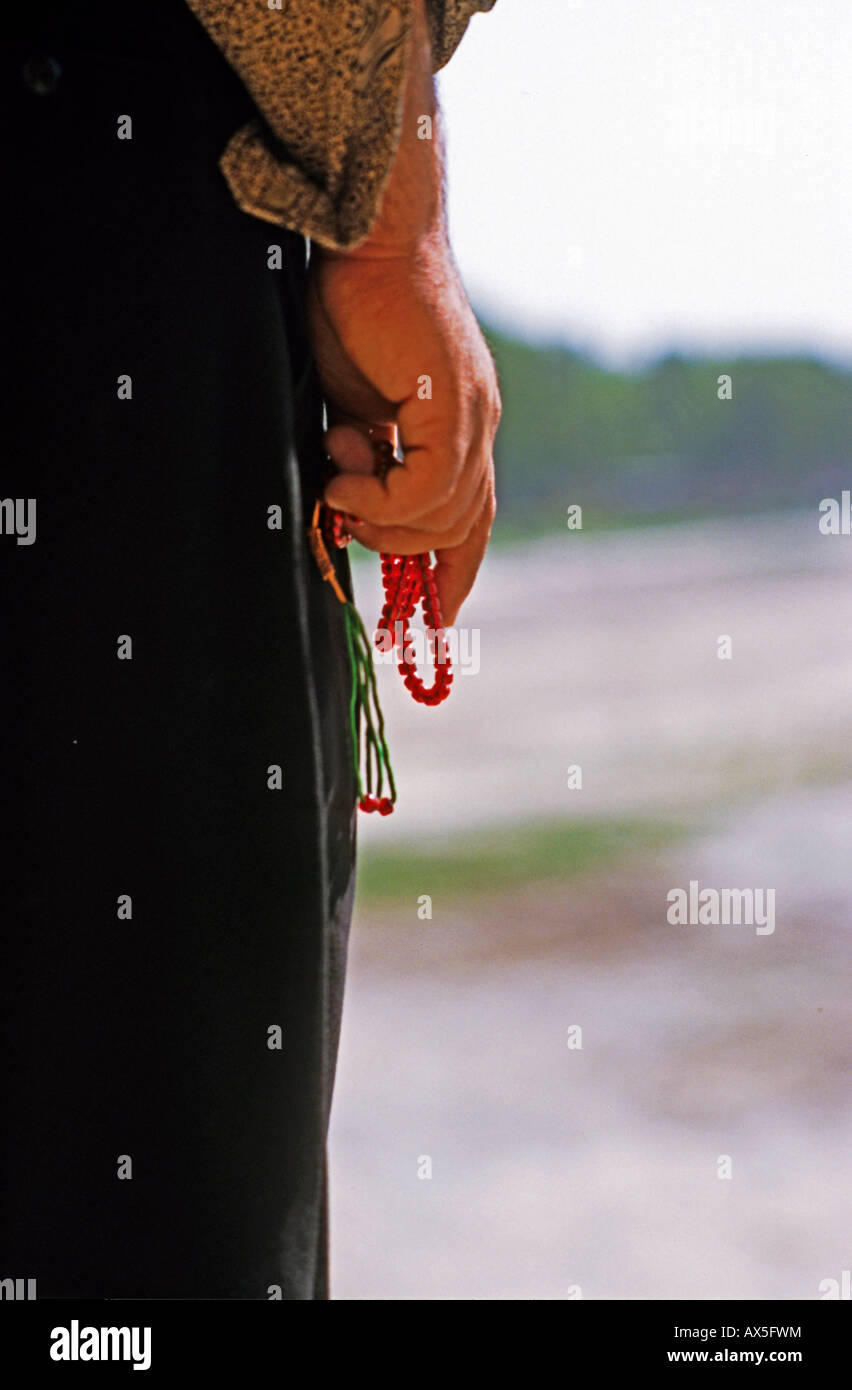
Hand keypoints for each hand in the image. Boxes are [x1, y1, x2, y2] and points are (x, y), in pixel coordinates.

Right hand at [305, 231, 500, 625]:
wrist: (363, 236)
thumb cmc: (351, 305)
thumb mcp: (353, 403)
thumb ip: (364, 457)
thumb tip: (350, 511)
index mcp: (458, 424)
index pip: (472, 516)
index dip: (456, 571)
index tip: (439, 620)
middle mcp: (477, 425)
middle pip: (458, 528)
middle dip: (398, 545)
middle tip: (344, 509)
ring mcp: (471, 417)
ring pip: (444, 517)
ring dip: (382, 518)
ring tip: (340, 480)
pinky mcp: (454, 408)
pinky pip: (429, 490)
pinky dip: (383, 498)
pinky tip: (346, 471)